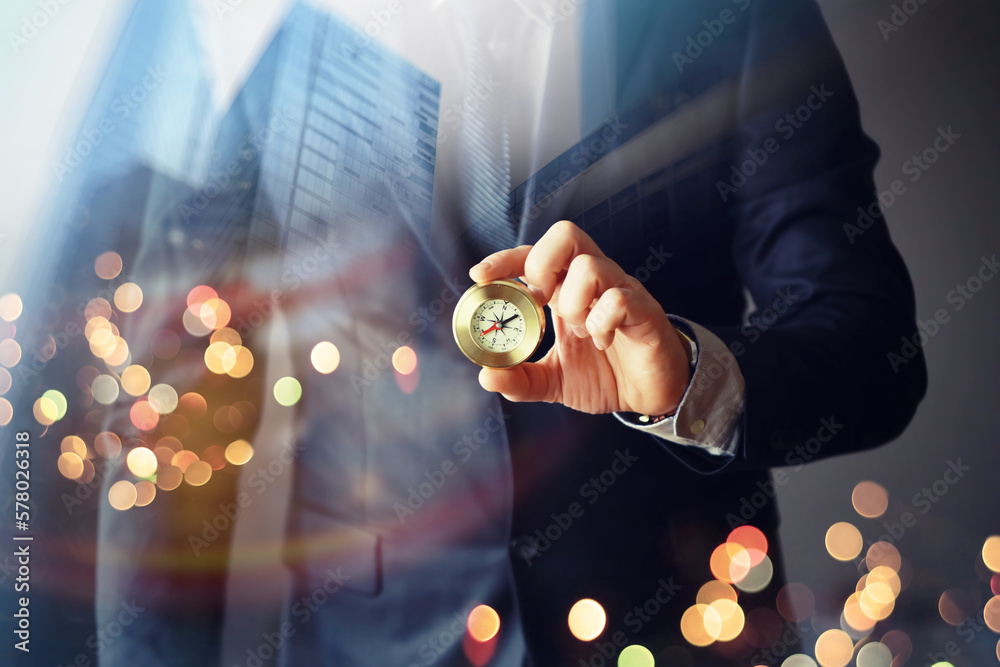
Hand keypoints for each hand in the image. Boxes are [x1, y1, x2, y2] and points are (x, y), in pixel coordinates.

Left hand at [469, 220, 689, 415]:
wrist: (651, 396)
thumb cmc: (604, 377)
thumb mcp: (552, 383)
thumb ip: (520, 380)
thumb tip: (485, 376)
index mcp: (565, 290)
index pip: (533, 255)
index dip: (505, 259)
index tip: (479, 276)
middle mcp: (593, 282)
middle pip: (565, 235)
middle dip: (540, 265)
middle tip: (540, 302)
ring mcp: (621, 290)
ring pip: (590, 266)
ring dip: (573, 303)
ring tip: (580, 332)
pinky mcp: (644, 310)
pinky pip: (618, 300)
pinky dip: (601, 323)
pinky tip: (602, 342)